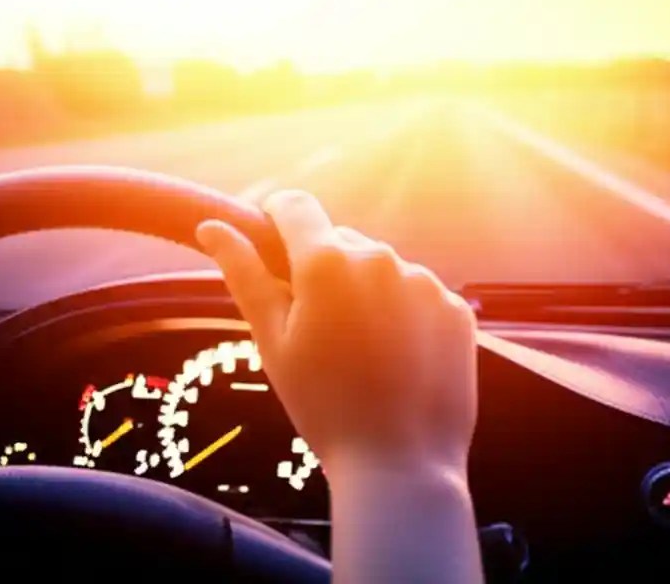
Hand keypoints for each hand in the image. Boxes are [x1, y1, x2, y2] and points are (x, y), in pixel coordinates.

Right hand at [197, 190, 476, 479]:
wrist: (400, 464)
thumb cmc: (323, 406)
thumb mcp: (272, 342)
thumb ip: (245, 276)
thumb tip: (212, 228)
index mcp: (328, 262)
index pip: (295, 206)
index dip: (276, 217)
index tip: (269, 243)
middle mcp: (381, 258)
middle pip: (338, 240)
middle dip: (320, 268)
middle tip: (312, 325)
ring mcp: (425, 282)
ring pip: (380, 268)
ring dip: (363, 291)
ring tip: (358, 351)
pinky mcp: (456, 309)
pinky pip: (418, 294)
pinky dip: (402, 313)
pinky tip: (394, 358)